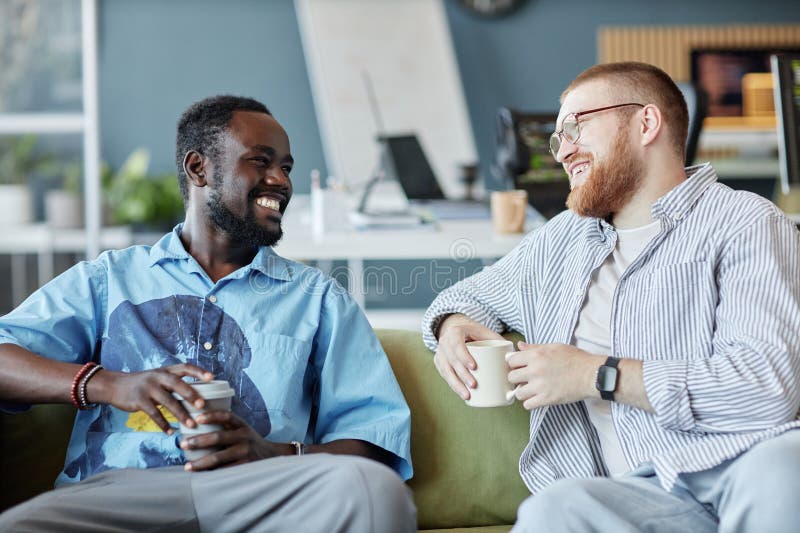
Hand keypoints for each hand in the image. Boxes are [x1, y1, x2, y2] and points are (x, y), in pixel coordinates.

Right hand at [89, 364, 212, 433]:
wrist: (114, 385)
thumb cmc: (143, 384)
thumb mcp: (158, 378)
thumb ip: (174, 384)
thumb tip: (196, 396)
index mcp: (166, 371)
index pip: (185, 367)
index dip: (199, 371)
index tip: (212, 378)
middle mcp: (157, 377)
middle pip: (177, 384)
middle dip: (191, 394)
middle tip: (202, 405)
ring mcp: (147, 388)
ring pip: (167, 401)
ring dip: (180, 414)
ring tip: (191, 425)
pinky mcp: (139, 400)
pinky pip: (154, 414)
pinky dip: (163, 424)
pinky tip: (170, 432)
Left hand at [180, 411, 284, 470]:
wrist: (272, 456)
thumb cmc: (249, 441)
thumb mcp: (242, 429)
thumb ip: (226, 426)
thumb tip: (196, 424)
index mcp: (242, 425)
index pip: (227, 415)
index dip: (212, 415)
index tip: (197, 418)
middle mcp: (244, 436)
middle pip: (219, 437)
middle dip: (198, 441)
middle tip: (183, 444)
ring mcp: (245, 452)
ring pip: (219, 457)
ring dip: (201, 462)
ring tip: (187, 466)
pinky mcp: (245, 466)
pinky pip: (225, 470)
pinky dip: (212, 473)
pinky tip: (201, 476)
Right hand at [433, 313, 504, 399]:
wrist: (455, 328)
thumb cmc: (473, 332)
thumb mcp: (484, 331)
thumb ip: (498, 341)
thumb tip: (513, 356)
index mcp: (455, 332)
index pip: (457, 344)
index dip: (464, 356)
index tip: (474, 367)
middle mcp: (444, 342)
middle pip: (452, 360)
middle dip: (462, 374)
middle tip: (474, 385)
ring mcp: (440, 353)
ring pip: (446, 370)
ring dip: (456, 385)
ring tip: (467, 395)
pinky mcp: (438, 362)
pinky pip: (444, 375)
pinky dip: (453, 386)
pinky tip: (462, 394)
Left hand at [507, 342, 603, 409]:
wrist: (591, 374)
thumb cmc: (575, 359)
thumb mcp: (554, 347)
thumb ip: (534, 347)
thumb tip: (519, 346)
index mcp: (536, 355)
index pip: (511, 361)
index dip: (514, 364)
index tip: (519, 367)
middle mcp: (535, 370)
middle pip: (511, 377)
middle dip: (517, 378)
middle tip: (524, 379)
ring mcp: (540, 386)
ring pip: (518, 393)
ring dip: (523, 391)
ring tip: (531, 389)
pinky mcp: (547, 399)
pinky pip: (527, 405)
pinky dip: (530, 402)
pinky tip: (536, 397)